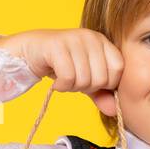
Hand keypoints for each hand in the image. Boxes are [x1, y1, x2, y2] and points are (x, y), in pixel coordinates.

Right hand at [0, 29, 123, 117]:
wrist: (31, 51)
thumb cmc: (62, 65)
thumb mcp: (86, 80)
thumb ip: (102, 94)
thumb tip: (115, 111)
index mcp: (102, 42)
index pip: (118, 68)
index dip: (106, 83)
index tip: (92, 83)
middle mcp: (91, 37)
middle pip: (101, 78)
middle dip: (86, 88)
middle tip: (74, 82)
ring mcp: (74, 39)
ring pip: (84, 79)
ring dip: (72, 88)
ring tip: (64, 80)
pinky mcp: (57, 46)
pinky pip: (68, 77)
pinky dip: (62, 86)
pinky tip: (57, 83)